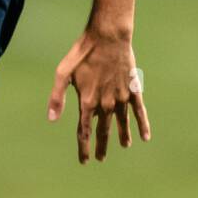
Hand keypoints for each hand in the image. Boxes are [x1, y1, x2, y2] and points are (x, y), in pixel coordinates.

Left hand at [47, 30, 150, 163]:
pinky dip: (143, 125)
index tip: (85, 160)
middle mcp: (105, 104)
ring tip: (124, 145)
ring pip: (122, 123)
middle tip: (101, 158)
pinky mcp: (133, 90)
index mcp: (87, 101)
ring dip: (122, 136)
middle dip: (101, 146)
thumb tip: (52, 120)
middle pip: (103, 131)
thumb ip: (58, 97)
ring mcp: (121, 98)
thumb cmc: (83, 52)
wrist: (108, 36)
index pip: (84, 132)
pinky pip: (139, 112)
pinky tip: (145, 137)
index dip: (84, 148)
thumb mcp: (63, 72)